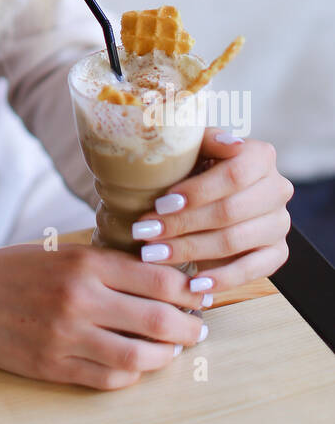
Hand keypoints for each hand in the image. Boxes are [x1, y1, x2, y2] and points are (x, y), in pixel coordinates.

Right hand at [0, 242, 208, 390]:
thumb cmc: (13, 269)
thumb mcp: (62, 253)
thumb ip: (107, 264)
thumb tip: (163, 277)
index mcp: (84, 262)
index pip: (160, 279)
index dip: (190, 291)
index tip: (199, 295)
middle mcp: (79, 297)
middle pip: (159, 320)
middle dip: (189, 328)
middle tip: (197, 330)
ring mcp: (66, 335)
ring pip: (139, 357)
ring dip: (165, 357)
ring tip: (171, 351)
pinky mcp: (54, 365)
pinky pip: (109, 379)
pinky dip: (131, 375)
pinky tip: (135, 366)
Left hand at [129, 130, 293, 291]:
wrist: (207, 196)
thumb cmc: (195, 168)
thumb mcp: (194, 147)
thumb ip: (204, 138)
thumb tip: (231, 143)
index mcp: (261, 156)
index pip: (234, 174)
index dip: (197, 191)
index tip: (160, 204)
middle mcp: (277, 189)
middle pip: (229, 211)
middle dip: (182, 224)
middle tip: (145, 232)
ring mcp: (279, 223)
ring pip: (234, 241)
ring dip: (189, 250)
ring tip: (153, 254)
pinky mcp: (276, 253)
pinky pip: (251, 271)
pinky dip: (220, 280)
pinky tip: (192, 285)